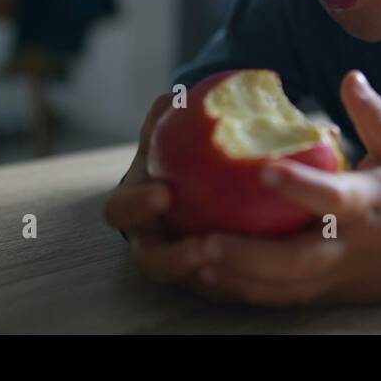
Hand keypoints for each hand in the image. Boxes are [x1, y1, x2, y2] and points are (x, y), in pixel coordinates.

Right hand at [103, 93, 215, 284]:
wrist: (211, 165)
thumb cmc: (183, 140)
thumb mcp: (172, 123)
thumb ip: (168, 111)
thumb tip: (177, 97)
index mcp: (135, 204)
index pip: (120, 212)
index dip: (136, 207)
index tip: (164, 193)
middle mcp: (153, 236)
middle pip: (150, 259)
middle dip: (170, 257)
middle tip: (201, 245)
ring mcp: (179, 258)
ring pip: (186, 279)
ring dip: (205, 273)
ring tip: (232, 261)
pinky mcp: (209, 272)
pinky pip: (219, 282)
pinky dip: (234, 278)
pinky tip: (261, 266)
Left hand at [183, 70, 380, 305]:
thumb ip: (374, 115)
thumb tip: (350, 76)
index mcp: (367, 206)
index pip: (333, 198)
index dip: (301, 186)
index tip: (264, 167)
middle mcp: (346, 247)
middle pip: (297, 261)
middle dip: (250, 256)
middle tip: (205, 240)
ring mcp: (330, 276)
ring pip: (280, 288)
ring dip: (235, 278)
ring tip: (192, 257)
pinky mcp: (317, 293)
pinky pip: (274, 298)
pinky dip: (238, 290)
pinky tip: (201, 273)